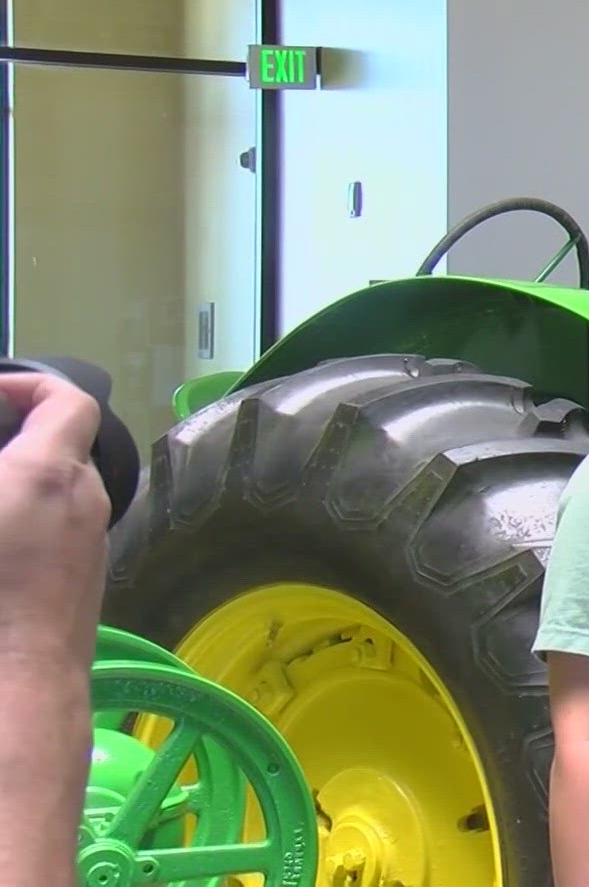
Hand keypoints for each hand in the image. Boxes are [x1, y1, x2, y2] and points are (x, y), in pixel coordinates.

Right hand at [0, 371, 108, 662]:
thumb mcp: (0, 497)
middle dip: (15, 440)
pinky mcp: (83, 590)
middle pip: (63, 448)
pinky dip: (27, 528)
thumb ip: (5, 471)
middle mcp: (85, 505)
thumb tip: (9, 472)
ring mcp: (90, 550)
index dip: (30, 385)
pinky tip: (0, 550)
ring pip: (60, 497)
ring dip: (20, 488)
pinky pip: (58, 538)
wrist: (15, 691)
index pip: (69, 401)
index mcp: (51, 473)